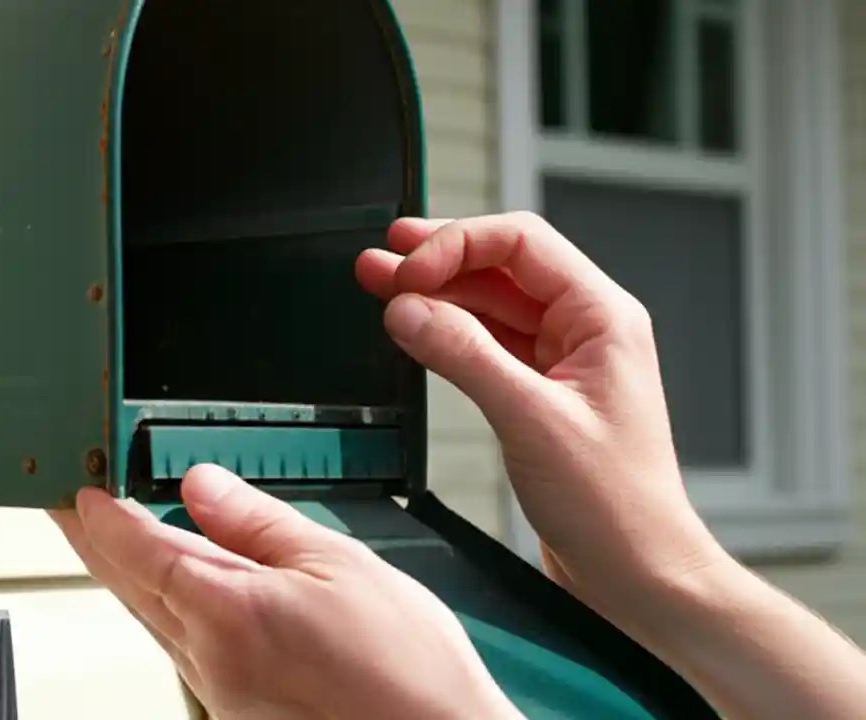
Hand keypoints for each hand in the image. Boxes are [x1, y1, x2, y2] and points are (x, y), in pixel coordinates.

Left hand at [51, 464, 523, 719]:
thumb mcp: (339, 565)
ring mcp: (221, 696)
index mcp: (228, 615)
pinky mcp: (239, 715)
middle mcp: (211, 663)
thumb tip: (203, 486)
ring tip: (113, 537)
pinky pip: (187, 651)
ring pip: (155, 621)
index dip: (102, 514)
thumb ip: (258, 523)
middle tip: (70, 504)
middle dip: (96, 542)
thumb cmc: (409, 674)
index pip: (138, 551)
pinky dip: (170, 611)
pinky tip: (178, 592)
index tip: (81, 486)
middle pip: (131, 588)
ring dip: (129, 576)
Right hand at [354, 212, 728, 630]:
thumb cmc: (617, 506)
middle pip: (500, 267)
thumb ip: (465, 356)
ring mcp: (560, 361)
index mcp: (602, 317)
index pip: (521, 242)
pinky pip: (485, 345)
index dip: (457, 244)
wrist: (637, 573)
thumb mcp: (532, 421)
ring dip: (435, 294)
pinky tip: (412, 328)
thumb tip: (409, 309)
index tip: (408, 269)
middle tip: (381, 259)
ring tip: (380, 284)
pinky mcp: (537, 394)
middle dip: (437, 259)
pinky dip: (445, 333)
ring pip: (488, 305)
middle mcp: (584, 329)